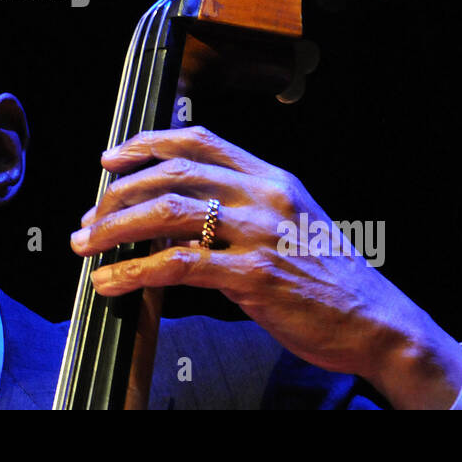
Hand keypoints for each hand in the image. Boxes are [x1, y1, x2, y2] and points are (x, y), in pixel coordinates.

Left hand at [69, 126, 461, 408]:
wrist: (377, 322)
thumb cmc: (328, 278)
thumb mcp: (288, 226)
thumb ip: (239, 212)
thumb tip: (175, 219)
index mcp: (271, 178)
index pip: (198, 140)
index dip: (146, 143)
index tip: (111, 158)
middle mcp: (264, 196)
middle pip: (173, 174)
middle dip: (119, 193)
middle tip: (89, 217)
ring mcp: (259, 234)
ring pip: (167, 214)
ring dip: (115, 229)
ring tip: (85, 245)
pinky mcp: (253, 276)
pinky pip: (176, 266)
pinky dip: (133, 272)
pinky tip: (110, 281)